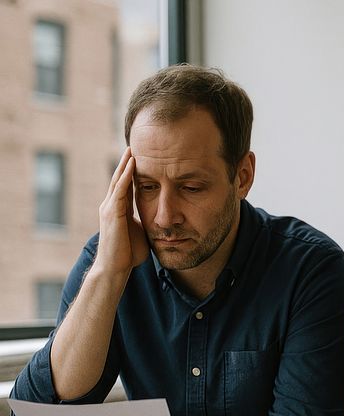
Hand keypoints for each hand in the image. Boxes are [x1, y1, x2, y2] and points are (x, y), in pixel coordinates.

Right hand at [95, 147, 147, 274]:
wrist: (115, 268)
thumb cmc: (128, 254)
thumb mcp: (142, 232)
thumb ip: (146, 222)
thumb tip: (160, 219)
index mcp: (118, 210)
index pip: (126, 185)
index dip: (132, 172)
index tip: (140, 158)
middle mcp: (111, 206)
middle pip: (120, 178)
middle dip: (126, 162)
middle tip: (133, 145)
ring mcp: (109, 208)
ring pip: (118, 180)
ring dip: (125, 164)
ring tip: (132, 149)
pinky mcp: (112, 213)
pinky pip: (120, 189)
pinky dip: (126, 175)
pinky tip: (132, 164)